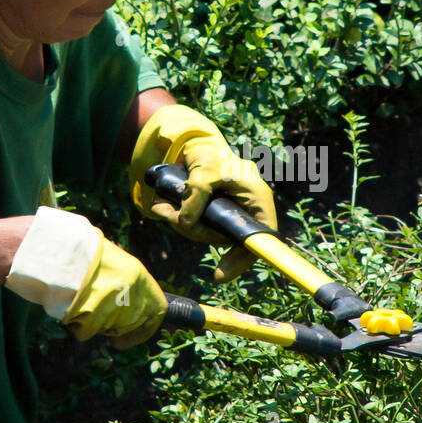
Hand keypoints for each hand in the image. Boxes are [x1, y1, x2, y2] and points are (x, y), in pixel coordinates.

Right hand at [4, 207, 165, 347]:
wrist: (49, 246)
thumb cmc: (75, 248)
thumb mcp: (109, 255)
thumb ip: (122, 275)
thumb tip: (132, 296)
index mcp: (137, 273)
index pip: (157, 308)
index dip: (146, 326)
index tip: (130, 334)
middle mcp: (129, 288)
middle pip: (131, 323)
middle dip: (116, 327)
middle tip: (97, 319)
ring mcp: (111, 301)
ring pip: (109, 328)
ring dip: (95, 324)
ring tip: (79, 304)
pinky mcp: (90, 313)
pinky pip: (87, 331)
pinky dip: (77, 325)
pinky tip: (70, 308)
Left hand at [128, 105, 277, 281]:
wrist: (196, 146)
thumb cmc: (209, 153)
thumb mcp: (205, 168)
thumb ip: (197, 193)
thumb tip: (185, 222)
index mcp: (257, 198)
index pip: (260, 236)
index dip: (242, 259)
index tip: (218, 275)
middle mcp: (245, 210)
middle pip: (226, 239)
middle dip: (196, 232)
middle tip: (169, 218)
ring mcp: (228, 215)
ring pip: (207, 235)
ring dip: (181, 225)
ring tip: (161, 208)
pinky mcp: (212, 216)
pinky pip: (197, 227)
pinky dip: (178, 220)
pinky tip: (163, 208)